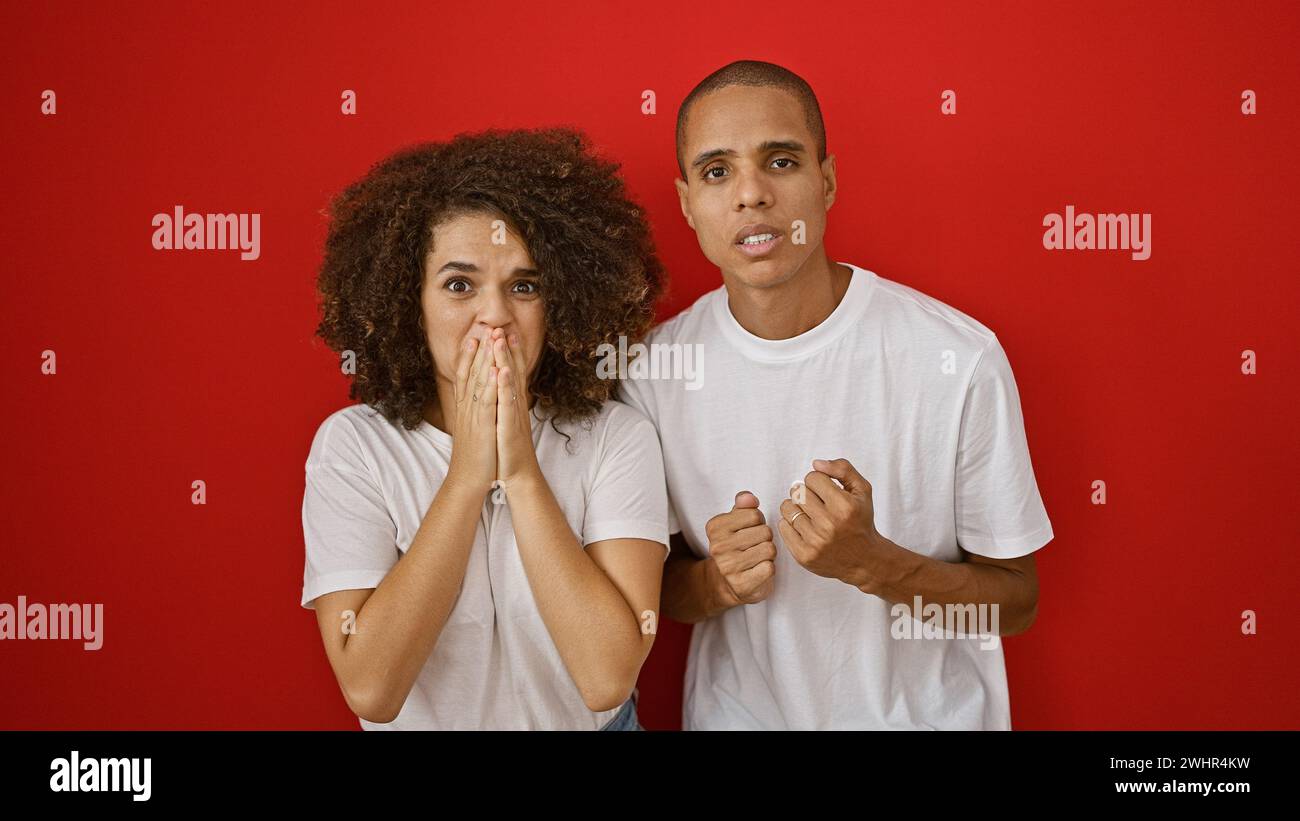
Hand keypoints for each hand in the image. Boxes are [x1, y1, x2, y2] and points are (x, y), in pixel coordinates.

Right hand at [444, 332, 497, 496]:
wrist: (468, 478)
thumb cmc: (474, 453)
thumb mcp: (472, 426)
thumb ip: (473, 409)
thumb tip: (475, 395)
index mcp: (465, 407)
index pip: (464, 375)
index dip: (468, 355)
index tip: (474, 336)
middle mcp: (466, 408)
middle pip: (470, 374)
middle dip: (478, 350)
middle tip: (485, 327)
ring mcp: (473, 417)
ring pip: (478, 383)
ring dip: (485, 360)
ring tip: (491, 339)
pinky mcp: (483, 428)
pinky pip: (487, 403)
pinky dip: (491, 385)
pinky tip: (495, 370)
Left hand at [490, 328, 539, 486]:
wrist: (518, 475)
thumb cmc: (509, 449)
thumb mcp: (506, 422)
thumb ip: (506, 405)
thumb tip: (503, 390)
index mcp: (513, 405)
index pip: (513, 374)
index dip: (511, 354)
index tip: (507, 333)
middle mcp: (516, 407)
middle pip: (513, 373)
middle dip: (508, 350)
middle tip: (503, 328)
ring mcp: (514, 416)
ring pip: (510, 383)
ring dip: (506, 360)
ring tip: (501, 340)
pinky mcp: (509, 427)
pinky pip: (506, 404)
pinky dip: (504, 386)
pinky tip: (501, 371)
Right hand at [705, 491, 775, 606]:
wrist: (727, 583)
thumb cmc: (737, 547)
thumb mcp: (736, 522)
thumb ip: (743, 506)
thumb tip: (749, 498)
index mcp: (715, 527)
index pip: (754, 514)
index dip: (758, 522)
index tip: (749, 531)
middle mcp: (718, 547)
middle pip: (765, 532)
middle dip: (766, 538)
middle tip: (755, 546)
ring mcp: (729, 567)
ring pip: (769, 549)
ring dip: (769, 553)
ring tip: (757, 557)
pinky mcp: (741, 584)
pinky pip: (769, 568)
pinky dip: (769, 568)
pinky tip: (758, 570)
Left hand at [778, 458, 888, 587]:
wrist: (865, 559)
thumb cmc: (861, 521)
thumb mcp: (862, 490)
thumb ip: (843, 469)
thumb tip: (816, 464)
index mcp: (844, 506)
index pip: (812, 478)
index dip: (818, 482)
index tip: (826, 492)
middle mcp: (829, 524)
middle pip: (798, 492)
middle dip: (806, 494)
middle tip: (817, 503)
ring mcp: (815, 541)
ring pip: (787, 508)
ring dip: (797, 508)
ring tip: (810, 514)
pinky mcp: (804, 555)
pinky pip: (783, 526)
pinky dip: (790, 524)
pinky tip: (804, 527)